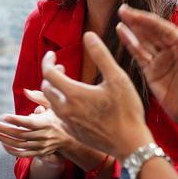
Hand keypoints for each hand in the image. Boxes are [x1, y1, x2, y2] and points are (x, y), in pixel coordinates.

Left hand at [0, 90, 73, 157]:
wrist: (69, 138)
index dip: (15, 120)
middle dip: (2, 128)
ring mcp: (40, 146)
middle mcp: (43, 136)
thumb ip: (39, 97)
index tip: (1, 115)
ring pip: (18, 144)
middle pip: (19, 134)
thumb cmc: (58, 118)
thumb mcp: (53, 105)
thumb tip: (25, 91)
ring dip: (2, 138)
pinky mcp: (38, 153)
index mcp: (46, 123)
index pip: (28, 122)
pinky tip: (1, 143)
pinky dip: (10, 150)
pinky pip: (22, 154)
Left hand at [41, 32, 153, 161]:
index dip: (48, 61)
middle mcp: (66, 110)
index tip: (53, 55)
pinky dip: (61, 104)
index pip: (48, 73)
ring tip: (67, 83)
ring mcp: (68, 123)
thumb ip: (101, 55)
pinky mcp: (73, 133)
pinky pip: (59, 116)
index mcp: (74, 94)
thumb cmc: (127, 110)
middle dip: (51, 75)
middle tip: (62, 68)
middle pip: (47, 87)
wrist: (130, 144)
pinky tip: (74, 102)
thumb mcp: (118, 78)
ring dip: (55, 90)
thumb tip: (88, 34)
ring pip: (51, 102)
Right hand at [116, 4, 177, 131]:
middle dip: (138, 21)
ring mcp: (161, 61)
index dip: (149, 21)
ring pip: (144, 41)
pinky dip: (130, 44)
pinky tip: (122, 34)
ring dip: (132, 29)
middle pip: (152, 32)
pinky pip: (139, 56)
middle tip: (122, 10)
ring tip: (119, 18)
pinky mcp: (151, 72)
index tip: (135, 14)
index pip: (164, 30)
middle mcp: (172, 51)